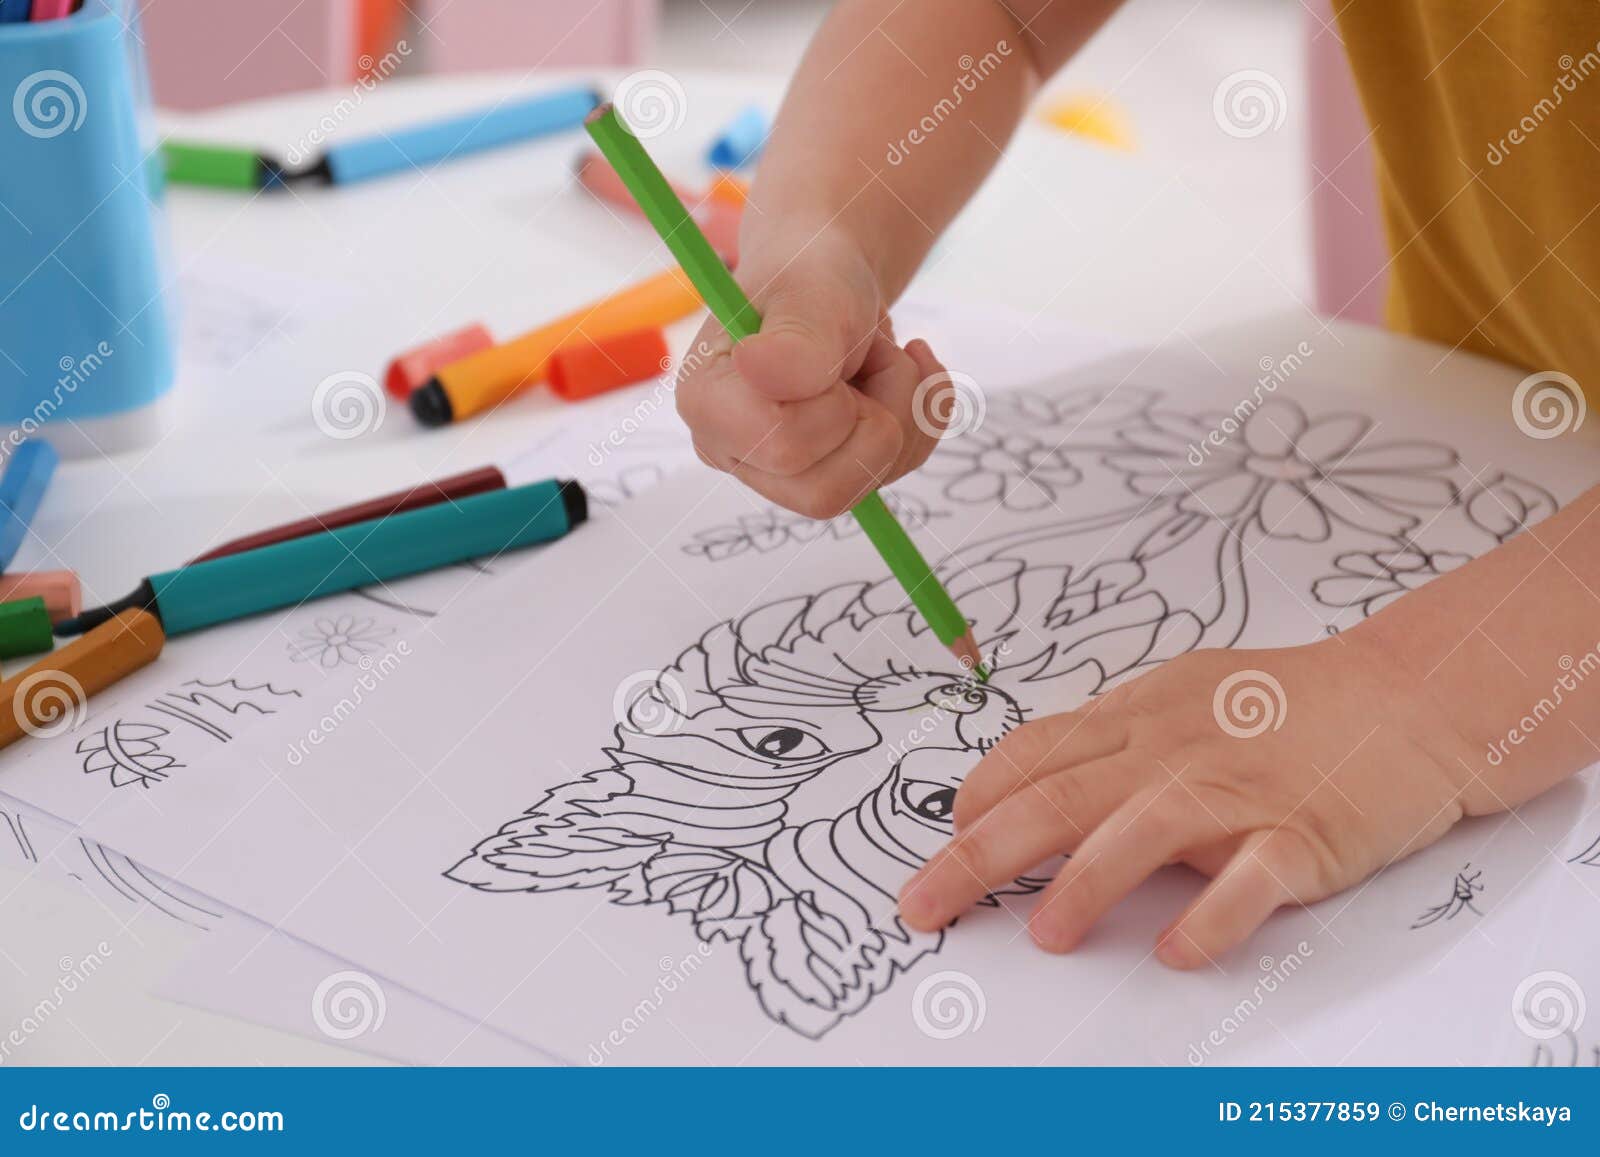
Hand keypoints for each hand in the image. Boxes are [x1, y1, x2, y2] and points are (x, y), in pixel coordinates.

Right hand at [675, 226, 947, 519]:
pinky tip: (900, 373)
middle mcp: (733, 451)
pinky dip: (920, 419)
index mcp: (708, 405)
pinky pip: (894, 473)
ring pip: (868, 485)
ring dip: (902, 409)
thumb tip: (756, 369)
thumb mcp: (810, 294)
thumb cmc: (808, 275)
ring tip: (878, 356)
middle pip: (827, 490)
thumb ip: (794, 341)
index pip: (786, 446)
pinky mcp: (825, 474)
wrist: (828, 270)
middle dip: (878, 411)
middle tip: (866, 353)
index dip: (834, 405)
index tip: (830, 352)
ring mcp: (778, 472)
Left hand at [897, 632, 1494, 967]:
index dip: (977, 801)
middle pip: (1057, 799)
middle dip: (978, 855)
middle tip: (923, 905)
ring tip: (1043, 936)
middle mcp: (1173, 753)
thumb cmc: (1284, 703)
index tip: (946, 841)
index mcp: (1137, 718)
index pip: (1033, 756)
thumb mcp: (1180, 697)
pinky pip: (1251, 879)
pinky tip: (1178, 953)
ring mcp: (1238, 792)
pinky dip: (1214, 917)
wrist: (1406, 697)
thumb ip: (1110, 739)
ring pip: (1142, 833)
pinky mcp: (1303, 835)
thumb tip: (1027, 783)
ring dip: (1085, 885)